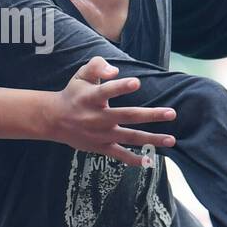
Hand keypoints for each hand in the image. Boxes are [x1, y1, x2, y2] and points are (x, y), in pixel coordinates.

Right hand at [50, 57, 175, 166]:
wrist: (54, 119)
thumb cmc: (73, 93)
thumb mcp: (81, 75)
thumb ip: (97, 66)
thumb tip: (116, 71)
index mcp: (91, 97)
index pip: (107, 91)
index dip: (121, 87)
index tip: (137, 82)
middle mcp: (97, 117)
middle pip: (127, 116)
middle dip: (150, 115)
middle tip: (171, 113)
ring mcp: (100, 134)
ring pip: (129, 137)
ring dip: (151, 139)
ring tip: (171, 139)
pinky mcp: (100, 147)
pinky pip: (119, 154)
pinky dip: (133, 159)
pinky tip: (150, 160)